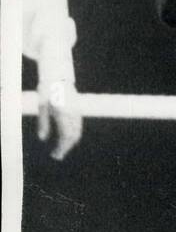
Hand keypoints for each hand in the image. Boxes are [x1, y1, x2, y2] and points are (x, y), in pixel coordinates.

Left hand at [35, 38, 81, 160]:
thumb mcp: (41, 106)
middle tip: (58, 155)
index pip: (65, 136)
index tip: (56, 155)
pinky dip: (73, 133)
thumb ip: (43, 123)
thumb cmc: (46, 90)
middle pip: (74, 136)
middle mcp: (72, 113)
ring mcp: (76, 111)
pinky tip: (67, 138)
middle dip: (66, 147)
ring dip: (70, 141)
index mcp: (62, 113)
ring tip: (62, 148)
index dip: (62, 148)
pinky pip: (78, 125)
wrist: (58, 76)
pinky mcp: (77, 109)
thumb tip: (42, 138)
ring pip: (77, 131)